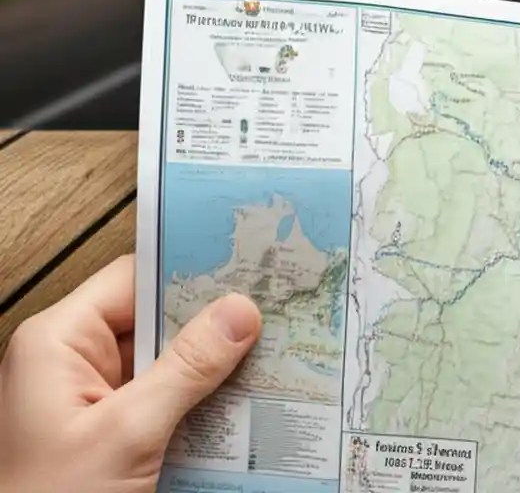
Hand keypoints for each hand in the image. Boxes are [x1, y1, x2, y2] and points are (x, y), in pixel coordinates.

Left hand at [0, 255, 260, 491]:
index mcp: (58, 342)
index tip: (251, 268)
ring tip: (276, 359)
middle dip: (216, 324)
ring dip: (218, 369)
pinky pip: (169, 402)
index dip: (191, 271)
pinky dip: (206, 405)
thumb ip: (186, 369)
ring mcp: (94, 400)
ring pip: (170, 364)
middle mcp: (73, 362)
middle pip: (158, 321)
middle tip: (279, 317)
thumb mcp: (127, 433)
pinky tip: (249, 405)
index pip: (134, 280)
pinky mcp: (114, 434)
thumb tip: (239, 312)